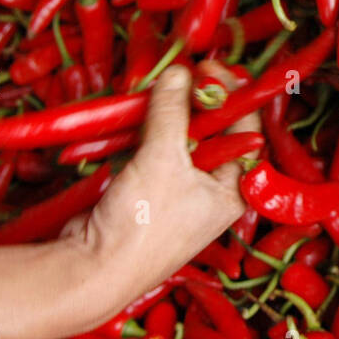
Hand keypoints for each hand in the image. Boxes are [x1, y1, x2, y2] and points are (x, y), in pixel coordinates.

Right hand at [62, 65, 255, 304]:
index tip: (209, 68)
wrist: (93, 270)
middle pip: (211, 131)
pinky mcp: (149, 191)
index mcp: (233, 189)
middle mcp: (211, 191)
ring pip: (179, 139)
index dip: (230, 94)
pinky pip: (154, 150)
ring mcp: (179, 191)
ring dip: (167, 113)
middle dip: (195, 100)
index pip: (245, 129)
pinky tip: (135, 112)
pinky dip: (145, 130)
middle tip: (183, 73)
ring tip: (157, 86)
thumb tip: (179, 73)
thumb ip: (171, 111)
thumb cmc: (142, 227)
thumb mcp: (163, 159)